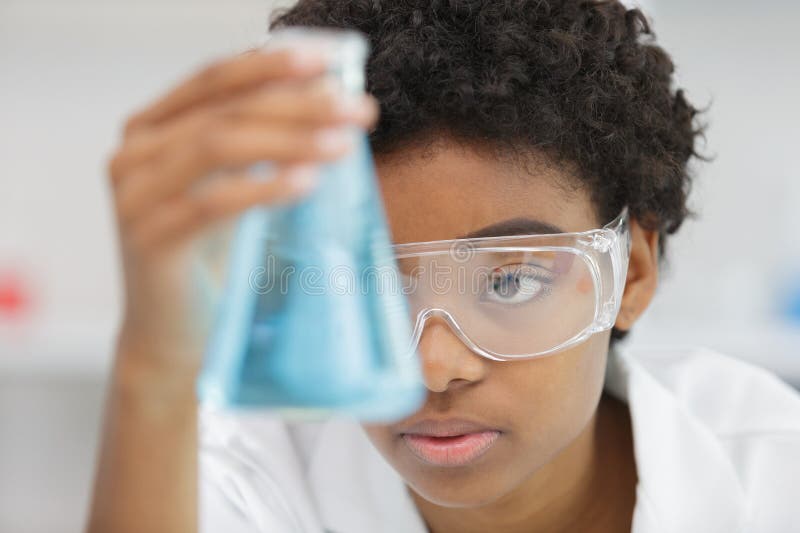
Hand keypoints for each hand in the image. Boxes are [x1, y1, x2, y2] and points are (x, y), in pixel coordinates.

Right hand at [107, 46, 378, 382]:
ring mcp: (135, 196)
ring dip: (288, 140)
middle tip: (355, 111)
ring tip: (342, 144)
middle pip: (225, 110)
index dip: (270, 66)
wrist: (176, 335)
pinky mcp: (149, 239)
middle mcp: (136, 153)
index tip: (327, 62)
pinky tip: (307, 182)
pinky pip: (212, 202)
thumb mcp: (237, 190)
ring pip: (218, 146)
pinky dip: (264, 189)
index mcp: (154, 129)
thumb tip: (328, 104)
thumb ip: (262, 148)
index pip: (214, 81)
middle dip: (298, 105)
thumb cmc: (213, 260)